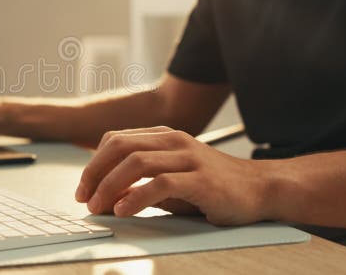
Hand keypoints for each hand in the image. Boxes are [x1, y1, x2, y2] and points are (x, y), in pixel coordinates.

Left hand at [74, 126, 273, 225]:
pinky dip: (136, 197)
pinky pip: (161, 184)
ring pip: (136, 162)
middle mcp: (174, 141)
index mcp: (164, 136)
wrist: (261, 189)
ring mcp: (189, 158)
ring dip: (110, 186)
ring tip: (99, 206)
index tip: (83, 188)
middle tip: (84, 198)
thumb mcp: (172, 179)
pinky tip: (124, 210)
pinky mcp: (202, 180)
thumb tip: (107, 195)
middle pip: (120, 147)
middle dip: (94, 172)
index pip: (115, 140)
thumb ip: (141, 182)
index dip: (93, 163)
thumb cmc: (213, 186)